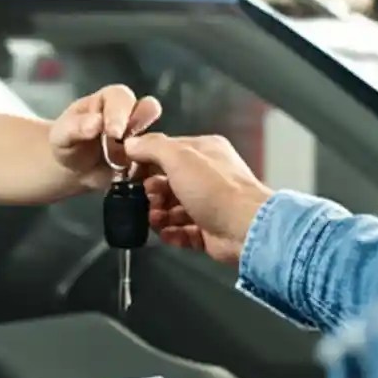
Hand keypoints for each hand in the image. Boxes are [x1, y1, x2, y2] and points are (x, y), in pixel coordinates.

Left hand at [49, 84, 161, 190]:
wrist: (71, 170)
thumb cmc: (66, 143)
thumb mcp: (63, 134)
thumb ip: (76, 127)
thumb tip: (96, 122)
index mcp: (108, 100)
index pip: (121, 97)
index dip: (119, 113)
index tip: (113, 133)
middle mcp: (129, 114)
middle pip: (147, 109)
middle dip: (140, 124)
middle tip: (125, 144)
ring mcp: (139, 136)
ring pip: (155, 135)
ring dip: (145, 147)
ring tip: (126, 161)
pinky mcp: (143, 157)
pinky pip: (154, 160)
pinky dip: (147, 167)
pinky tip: (130, 174)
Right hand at [123, 134, 274, 265]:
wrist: (245, 229)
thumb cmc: (220, 191)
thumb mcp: (179, 158)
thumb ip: (152, 147)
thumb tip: (133, 144)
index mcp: (205, 152)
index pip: (167, 152)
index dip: (146, 162)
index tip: (131, 172)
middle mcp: (208, 177)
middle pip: (168, 183)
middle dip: (152, 194)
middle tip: (147, 199)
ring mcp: (209, 204)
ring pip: (173, 209)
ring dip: (159, 216)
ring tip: (156, 219)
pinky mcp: (209, 229)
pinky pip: (182, 231)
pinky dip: (172, 234)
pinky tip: (167, 233)